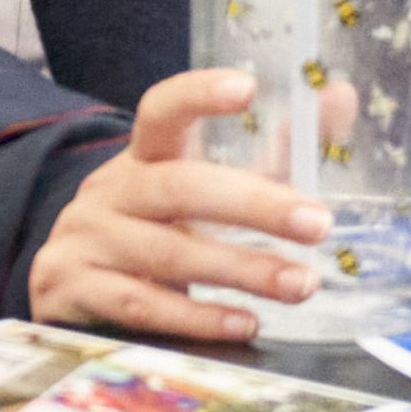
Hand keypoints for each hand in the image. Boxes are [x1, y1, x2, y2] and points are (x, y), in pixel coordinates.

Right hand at [28, 70, 327, 342]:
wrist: (70, 281)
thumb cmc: (160, 225)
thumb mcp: (209, 185)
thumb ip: (275, 148)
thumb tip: (340, 96)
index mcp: (144, 154)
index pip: (162, 110)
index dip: (199, 95)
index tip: (248, 88)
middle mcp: (109, 191)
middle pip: (182, 189)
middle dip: (256, 206)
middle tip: (318, 224)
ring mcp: (85, 241)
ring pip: (169, 254)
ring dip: (243, 271)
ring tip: (301, 284)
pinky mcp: (71, 291)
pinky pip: (141, 305)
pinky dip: (198, 318)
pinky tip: (245, 323)